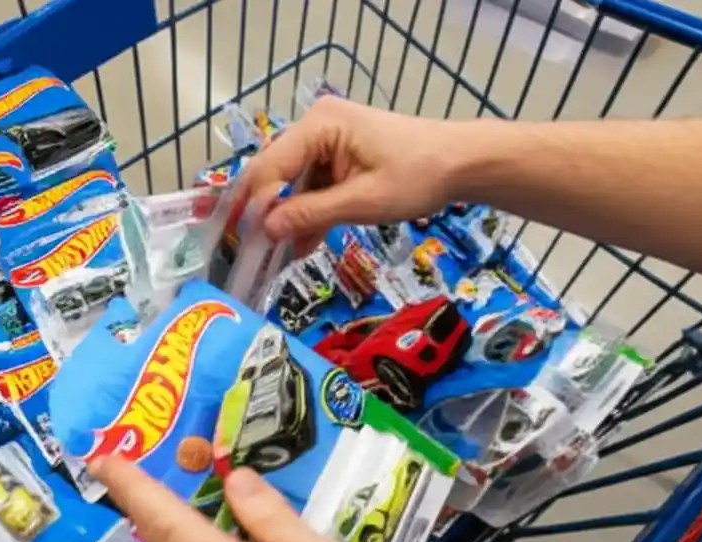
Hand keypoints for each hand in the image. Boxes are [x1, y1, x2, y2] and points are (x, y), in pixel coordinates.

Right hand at [237, 95, 461, 253]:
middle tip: (249, 252)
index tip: (240, 240)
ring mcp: (325, 140)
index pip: (270, 166)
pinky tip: (299, 245)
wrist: (461, 163)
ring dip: (285, 218)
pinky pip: (310, 186)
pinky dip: (306, 214)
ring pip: (290, 183)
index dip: (253, 204)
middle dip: (263, 212)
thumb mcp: (363, 201)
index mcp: (320, 124)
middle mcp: (315, 125)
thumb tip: (266, 230)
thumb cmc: (419, 176)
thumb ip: (311, 214)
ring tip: (273, 256)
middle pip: (274, 172)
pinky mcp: (337, 156)